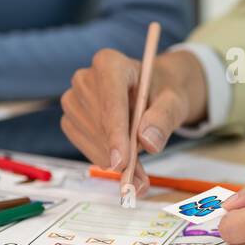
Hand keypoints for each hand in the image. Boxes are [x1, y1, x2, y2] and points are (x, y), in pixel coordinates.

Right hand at [60, 49, 207, 193]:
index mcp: (110, 63)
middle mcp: (85, 78)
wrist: (152, 92)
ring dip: (113, 161)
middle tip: (140, 181)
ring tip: (137, 174)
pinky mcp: (70, 119)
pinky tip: (121, 162)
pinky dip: (102, 159)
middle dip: (120, 154)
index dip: (115, 133)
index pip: (110, 100)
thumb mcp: (174, 102)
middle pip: (99, 123)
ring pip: (89, 137)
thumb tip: (149, 143)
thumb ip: (164, 118)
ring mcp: (73, 99)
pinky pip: (82, 145)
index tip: (122, 163)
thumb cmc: (162, 92)